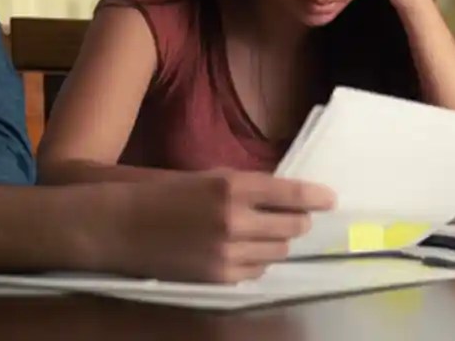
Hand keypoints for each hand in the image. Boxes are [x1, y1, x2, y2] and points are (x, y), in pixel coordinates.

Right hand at [101, 170, 334, 282]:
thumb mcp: (208, 177)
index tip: (331, 199)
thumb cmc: (165, 195)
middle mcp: (235, 219)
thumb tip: (284, 196)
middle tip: (295, 218)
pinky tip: (242, 251)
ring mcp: (228, 252)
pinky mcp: (220, 277)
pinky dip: (256, 260)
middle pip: (292, 226)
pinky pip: (257, 271)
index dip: (316, 197)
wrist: (123, 227)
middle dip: (297, 221)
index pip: (290, 194)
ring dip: (276, 242)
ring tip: (260, 234)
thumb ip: (247, 187)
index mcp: (232, 186)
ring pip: (278, 251)